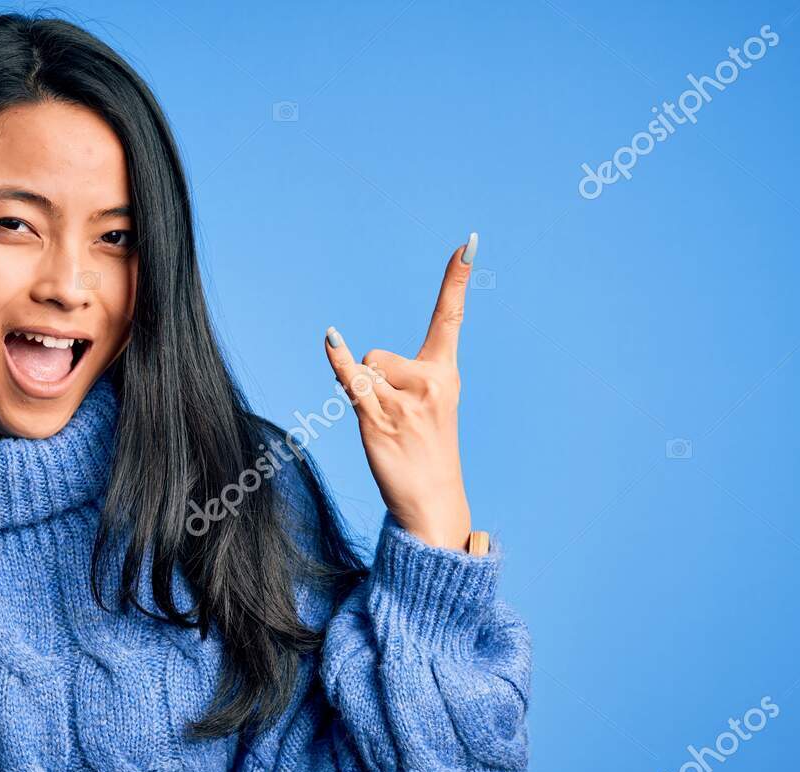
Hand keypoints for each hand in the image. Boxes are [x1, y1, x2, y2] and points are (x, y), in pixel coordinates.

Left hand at [323, 235, 478, 550]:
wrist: (432, 502)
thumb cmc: (424, 454)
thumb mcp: (424, 409)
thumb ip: (395, 377)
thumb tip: (343, 351)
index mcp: (445, 375)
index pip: (451, 318)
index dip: (457, 280)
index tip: (469, 242)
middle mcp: (430, 382)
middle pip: (379, 355)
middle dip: (374, 380)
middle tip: (396, 421)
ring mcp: (405, 400)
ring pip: (364, 372)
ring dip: (362, 397)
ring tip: (386, 430)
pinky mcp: (379, 418)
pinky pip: (353, 381)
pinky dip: (339, 364)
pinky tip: (330, 340)